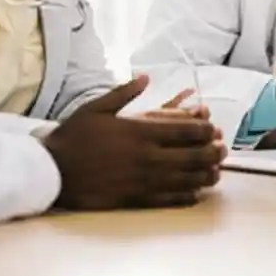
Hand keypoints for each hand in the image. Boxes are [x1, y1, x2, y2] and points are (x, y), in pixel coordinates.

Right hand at [43, 76, 226, 209]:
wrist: (51, 172)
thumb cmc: (73, 138)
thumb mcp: (96, 107)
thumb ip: (124, 92)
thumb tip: (146, 77)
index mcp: (140, 132)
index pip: (185, 131)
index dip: (205, 130)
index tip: (214, 129)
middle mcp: (146, 157)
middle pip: (192, 156)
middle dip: (213, 152)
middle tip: (223, 150)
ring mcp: (142, 180)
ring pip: (185, 179)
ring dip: (205, 175)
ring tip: (217, 172)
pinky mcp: (134, 198)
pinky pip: (168, 199)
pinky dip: (186, 195)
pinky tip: (195, 192)